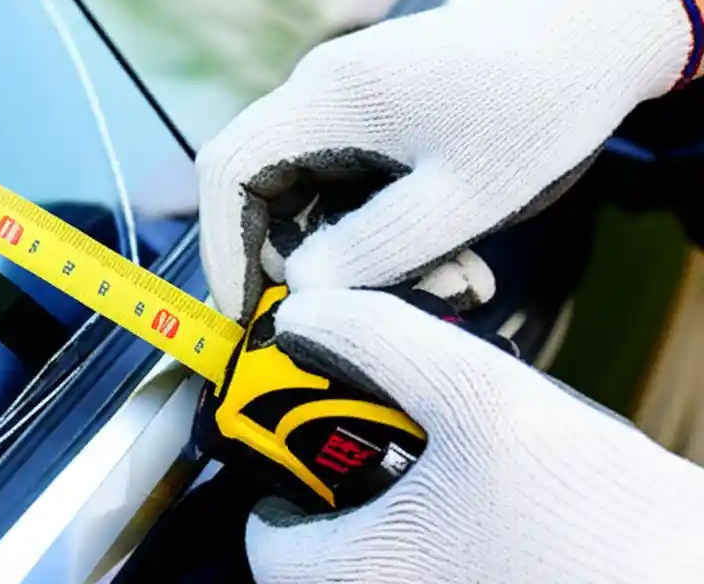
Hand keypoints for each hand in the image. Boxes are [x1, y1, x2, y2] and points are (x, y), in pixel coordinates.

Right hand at [197, 0, 695, 320]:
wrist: (596, 32)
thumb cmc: (539, 106)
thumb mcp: (463, 196)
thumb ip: (374, 248)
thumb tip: (297, 291)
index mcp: (327, 99)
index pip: (229, 171)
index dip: (222, 246)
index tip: (243, 312)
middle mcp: (320, 93)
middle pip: (263, 188)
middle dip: (300, 259)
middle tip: (361, 310)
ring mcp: (345, 101)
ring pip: (310, 195)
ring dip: (355, 251)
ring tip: (445, 280)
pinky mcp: (373, 114)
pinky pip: (347, 183)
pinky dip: (380, 228)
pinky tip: (448, 253)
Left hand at [245, 288, 703, 583]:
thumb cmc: (602, 521)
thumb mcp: (481, 398)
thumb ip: (379, 343)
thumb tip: (309, 311)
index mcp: (362, 576)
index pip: (266, 541)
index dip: (280, 474)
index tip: (310, 436)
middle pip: (326, 552)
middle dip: (351, 486)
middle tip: (398, 438)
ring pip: (385, 564)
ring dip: (400, 512)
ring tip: (460, 466)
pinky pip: (436, 575)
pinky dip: (444, 540)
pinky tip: (498, 505)